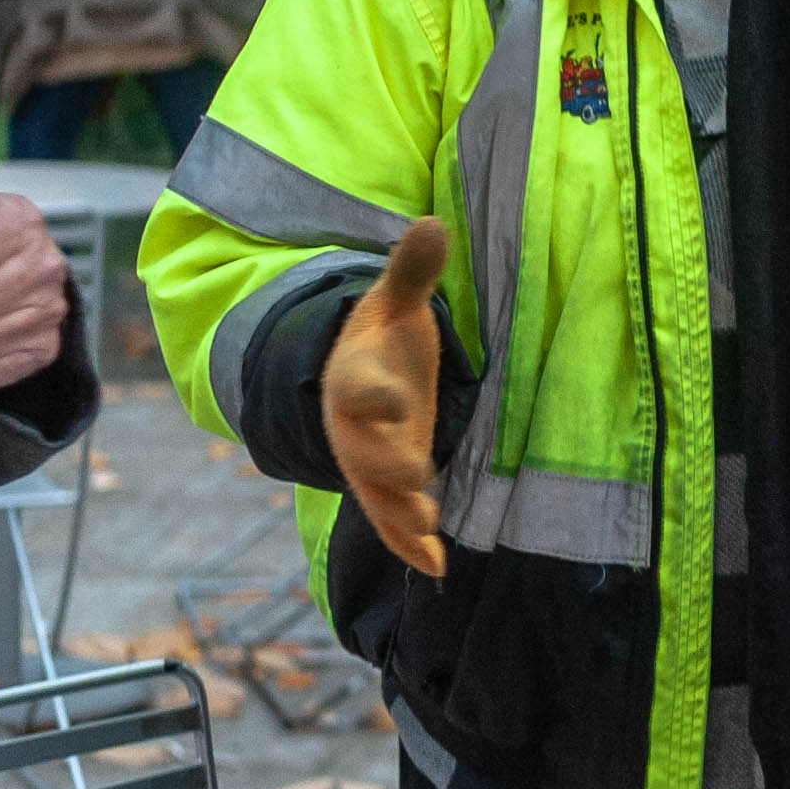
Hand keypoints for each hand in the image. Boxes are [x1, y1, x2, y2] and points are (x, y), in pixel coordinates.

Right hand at [323, 222, 452, 579]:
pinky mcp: (386, 490)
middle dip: (387, 466)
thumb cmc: (383, 338)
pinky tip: (438, 567)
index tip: (396, 400)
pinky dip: (411, 545)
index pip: (360, 387)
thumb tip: (433, 221)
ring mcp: (367, 464)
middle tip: (417, 479)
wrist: (351, 377)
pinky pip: (392, 523)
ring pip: (376, 496)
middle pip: (364, 451)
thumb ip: (412, 273)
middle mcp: (353, 428)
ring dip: (400, 517)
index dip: (375, 394)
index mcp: (353, 377)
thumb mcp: (394, 304)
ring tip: (429, 532)